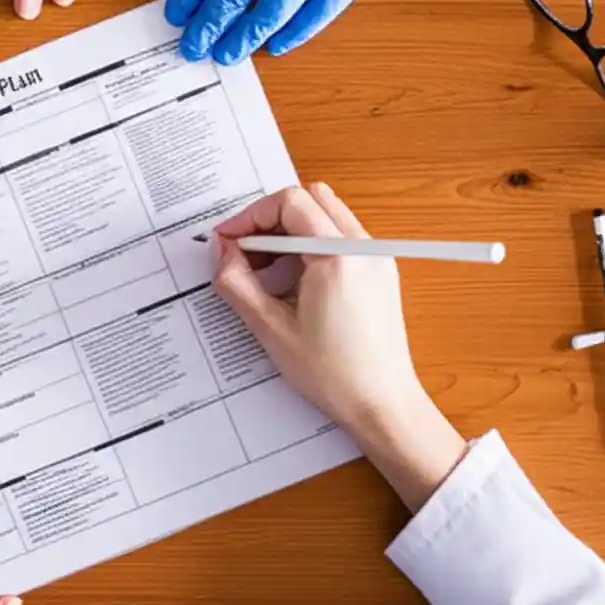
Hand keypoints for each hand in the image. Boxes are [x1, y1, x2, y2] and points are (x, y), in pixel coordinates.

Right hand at [212, 184, 465, 510]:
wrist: (383, 405)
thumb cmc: (336, 376)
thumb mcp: (271, 330)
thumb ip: (238, 283)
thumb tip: (221, 253)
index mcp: (337, 257)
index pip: (289, 203)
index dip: (250, 216)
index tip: (228, 240)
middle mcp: (363, 248)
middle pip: (310, 199)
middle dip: (269, 217)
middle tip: (244, 250)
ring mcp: (375, 258)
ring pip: (326, 215)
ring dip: (289, 231)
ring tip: (264, 270)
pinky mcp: (378, 271)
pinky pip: (339, 238)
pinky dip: (309, 245)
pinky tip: (291, 281)